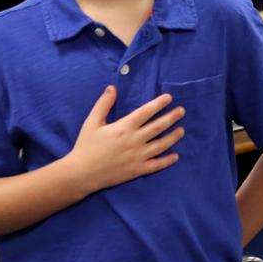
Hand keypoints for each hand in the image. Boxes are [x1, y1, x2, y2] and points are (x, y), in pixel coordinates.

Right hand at [65, 87, 184, 194]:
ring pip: (162, 145)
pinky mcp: (137, 170)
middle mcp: (134, 141)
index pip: (146, 112)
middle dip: (172, 117)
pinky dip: (167, 160)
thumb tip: (112, 88)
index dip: (159, 103)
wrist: (81, 173)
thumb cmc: (86, 146)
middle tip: (182, 111)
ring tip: (182, 130)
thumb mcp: (92, 122)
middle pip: (158, 126)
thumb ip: (103, 104)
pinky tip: (176, 156)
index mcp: (124, 127)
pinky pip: (157, 165)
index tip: (169, 97)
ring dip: (174, 137)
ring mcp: (137, 156)